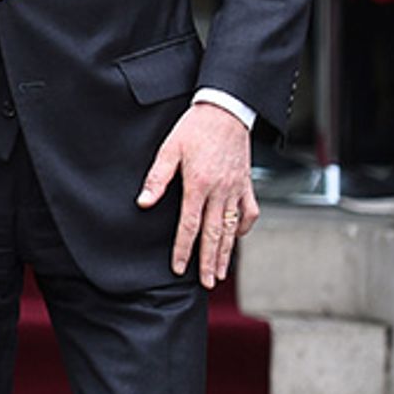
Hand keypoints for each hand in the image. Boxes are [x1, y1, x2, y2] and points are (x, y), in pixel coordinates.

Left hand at [136, 102, 259, 288]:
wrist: (226, 110)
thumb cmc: (194, 128)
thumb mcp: (169, 149)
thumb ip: (157, 178)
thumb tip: (143, 202)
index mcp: (199, 185)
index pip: (189, 226)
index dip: (183, 249)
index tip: (178, 268)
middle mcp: (220, 191)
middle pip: (213, 234)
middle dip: (208, 261)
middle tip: (205, 283)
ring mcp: (237, 189)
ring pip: (232, 228)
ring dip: (226, 252)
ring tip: (221, 273)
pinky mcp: (247, 184)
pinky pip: (250, 212)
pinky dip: (244, 228)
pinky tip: (237, 238)